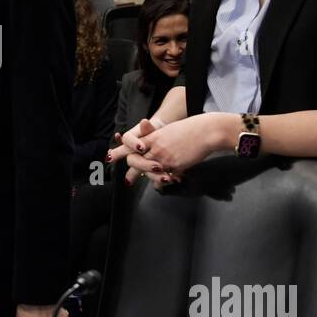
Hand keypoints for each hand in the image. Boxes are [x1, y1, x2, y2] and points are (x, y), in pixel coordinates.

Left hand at [109, 113, 227, 185]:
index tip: (110, 157)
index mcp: (153, 136)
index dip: (120, 151)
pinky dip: (161, 181)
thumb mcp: (169, 132)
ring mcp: (163, 156)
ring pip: (147, 170)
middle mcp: (155, 147)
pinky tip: (163, 183)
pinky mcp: (174, 165)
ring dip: (145, 178)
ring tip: (145, 186)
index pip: (131, 145)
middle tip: (127, 181)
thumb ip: (158, 140)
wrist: (206, 131)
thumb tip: (151, 147)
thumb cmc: (190, 129)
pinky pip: (162, 177)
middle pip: (134, 160)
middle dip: (131, 171)